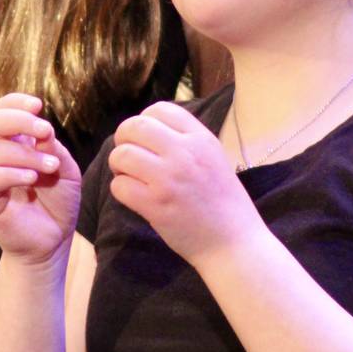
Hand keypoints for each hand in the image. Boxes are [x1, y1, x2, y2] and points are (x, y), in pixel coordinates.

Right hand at [0, 93, 82, 265]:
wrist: (53, 242)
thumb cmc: (57, 204)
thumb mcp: (64, 170)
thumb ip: (52, 148)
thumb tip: (43, 130)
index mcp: (12, 144)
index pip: (0, 111)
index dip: (14, 102)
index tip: (38, 105)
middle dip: (18, 121)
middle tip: (45, 131)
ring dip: (25, 155)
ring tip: (50, 168)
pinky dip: (11, 174)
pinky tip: (32, 180)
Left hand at [107, 101, 265, 267]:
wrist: (233, 243)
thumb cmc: (222, 202)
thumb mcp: (213, 157)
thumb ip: (186, 140)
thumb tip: (148, 128)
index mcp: (201, 138)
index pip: (159, 109)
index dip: (144, 120)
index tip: (145, 138)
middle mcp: (185, 153)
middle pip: (134, 126)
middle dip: (123, 139)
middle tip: (128, 156)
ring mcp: (168, 178)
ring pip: (121, 154)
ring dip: (118, 165)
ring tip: (130, 176)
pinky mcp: (155, 205)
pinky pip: (119, 185)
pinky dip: (120, 189)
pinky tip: (133, 196)